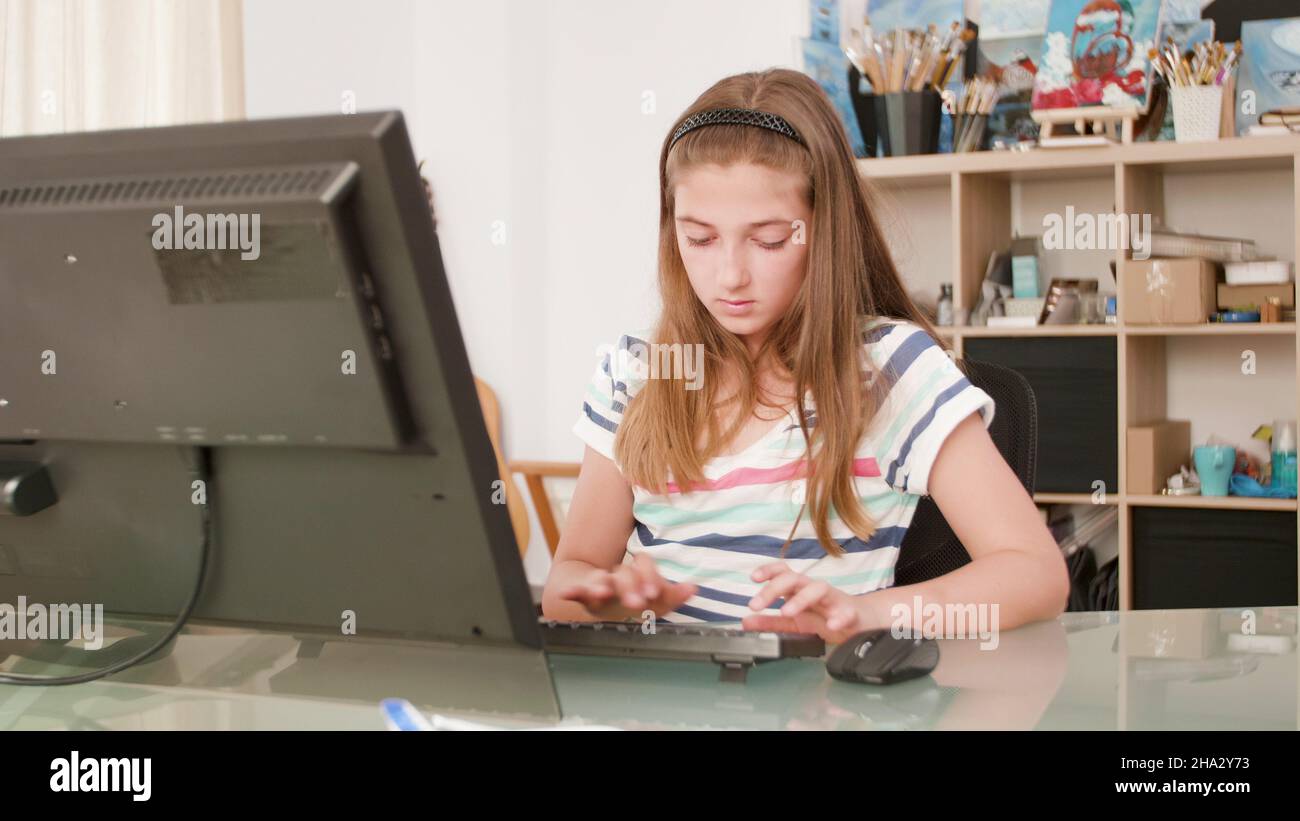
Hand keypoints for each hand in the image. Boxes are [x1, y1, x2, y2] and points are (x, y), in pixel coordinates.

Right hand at [556, 553, 696, 620]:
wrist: (590, 590)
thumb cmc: (626, 595)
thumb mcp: (650, 599)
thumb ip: (672, 596)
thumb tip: (693, 588)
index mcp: (635, 574)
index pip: (644, 564)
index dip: (649, 576)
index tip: (653, 592)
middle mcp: (617, 576)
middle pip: (624, 574)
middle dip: (631, 586)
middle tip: (638, 601)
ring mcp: (598, 584)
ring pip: (601, 581)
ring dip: (601, 585)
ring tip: (603, 592)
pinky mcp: (581, 593)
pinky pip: (576, 591)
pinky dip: (572, 591)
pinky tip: (566, 594)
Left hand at [741, 562, 865, 643]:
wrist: (861, 623)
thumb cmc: (826, 616)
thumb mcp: (795, 622)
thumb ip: (771, 622)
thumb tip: (746, 622)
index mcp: (800, 590)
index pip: (783, 573)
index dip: (768, 571)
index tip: (753, 578)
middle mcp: (814, 590)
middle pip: (794, 579)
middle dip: (773, 588)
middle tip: (755, 605)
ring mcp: (833, 600)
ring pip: (818, 589)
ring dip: (801, 599)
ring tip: (786, 611)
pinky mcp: (850, 613)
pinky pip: (846, 612)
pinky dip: (839, 618)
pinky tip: (831, 625)